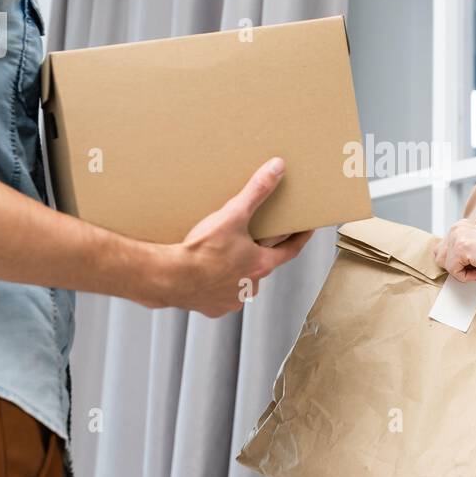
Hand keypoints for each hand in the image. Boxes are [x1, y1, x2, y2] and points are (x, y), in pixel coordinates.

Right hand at [145, 157, 313, 315]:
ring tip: (229, 257)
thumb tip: (276, 169)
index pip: (290, 250)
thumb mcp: (232, 215)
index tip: (305, 231)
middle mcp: (250, 285)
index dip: (299, 238)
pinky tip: (209, 274)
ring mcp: (232, 299)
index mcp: (260, 264)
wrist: (170, 277)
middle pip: (263, 266)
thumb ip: (257, 191)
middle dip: (262, 253)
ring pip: (242, 283)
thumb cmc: (201, 250)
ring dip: (239, 272)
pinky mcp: (212, 307)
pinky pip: (221, 296)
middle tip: (257, 240)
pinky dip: (219, 286)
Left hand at [433, 220, 475, 283]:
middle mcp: (457, 227)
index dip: (458, 263)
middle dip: (458, 267)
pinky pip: (454, 272)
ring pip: (446, 266)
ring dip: (464, 273)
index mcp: (461, 226)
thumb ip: (461, 251)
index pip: (442, 250)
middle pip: (440, 258)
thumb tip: (447, 264)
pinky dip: (469, 277)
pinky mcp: (461, 248)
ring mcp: (458, 236)